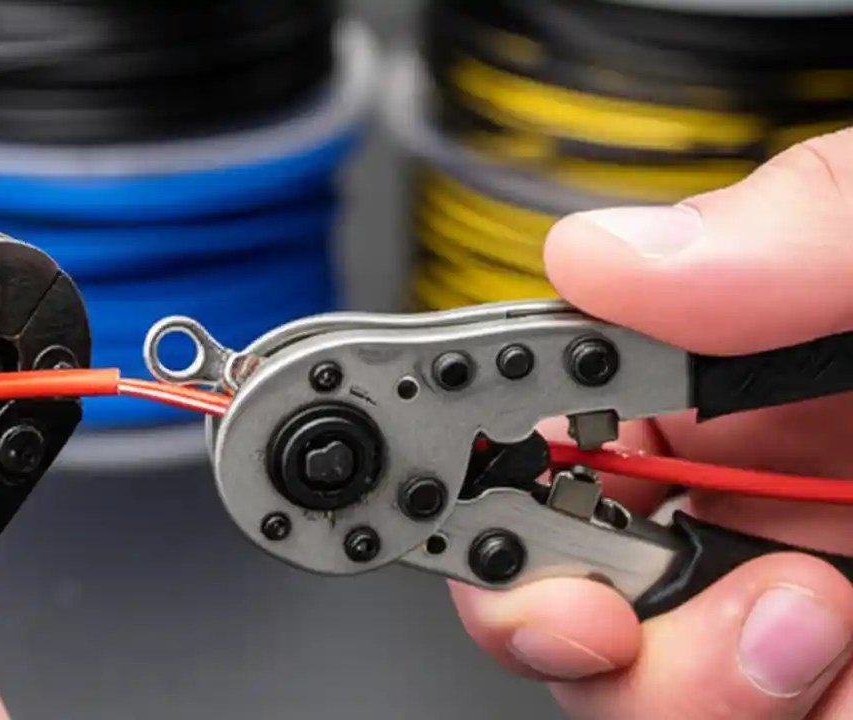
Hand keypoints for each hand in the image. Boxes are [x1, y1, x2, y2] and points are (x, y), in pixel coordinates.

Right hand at [451, 129, 852, 718]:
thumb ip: (793, 230)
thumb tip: (602, 255)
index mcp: (722, 378)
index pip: (535, 412)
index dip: (454, 446)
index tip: (407, 477)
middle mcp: (730, 498)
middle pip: (541, 581)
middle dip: (536, 608)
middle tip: (588, 605)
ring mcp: (770, 611)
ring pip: (621, 689)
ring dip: (677, 682)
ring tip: (801, 615)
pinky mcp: (820, 696)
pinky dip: (762, 715)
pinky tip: (835, 667)